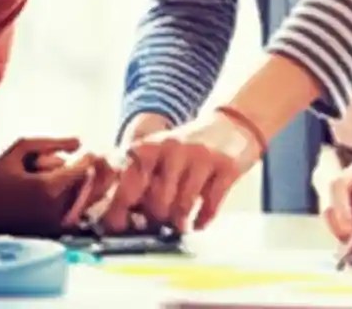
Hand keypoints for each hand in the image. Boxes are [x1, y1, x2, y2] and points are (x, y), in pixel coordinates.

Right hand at [0, 137, 113, 236]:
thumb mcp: (18, 150)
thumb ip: (50, 142)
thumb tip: (79, 143)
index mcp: (47, 188)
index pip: (84, 170)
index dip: (89, 160)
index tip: (89, 153)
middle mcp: (53, 209)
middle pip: (88, 186)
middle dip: (84, 174)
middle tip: (75, 166)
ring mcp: (53, 224)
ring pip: (83, 200)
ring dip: (78, 188)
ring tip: (57, 182)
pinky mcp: (50, 233)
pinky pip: (74, 214)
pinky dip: (72, 202)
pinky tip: (54, 195)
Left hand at [102, 112, 256, 234]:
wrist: (233, 124)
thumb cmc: (188, 147)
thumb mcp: (159, 151)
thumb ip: (138, 176)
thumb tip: (118, 216)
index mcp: (151, 146)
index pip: (128, 183)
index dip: (119, 210)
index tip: (119, 226)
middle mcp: (174, 149)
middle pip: (157, 201)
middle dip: (156, 220)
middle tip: (157, 226)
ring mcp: (202, 157)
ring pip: (183, 205)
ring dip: (180, 223)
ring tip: (178, 227)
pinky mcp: (226, 167)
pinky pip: (210, 205)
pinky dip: (202, 219)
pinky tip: (199, 223)